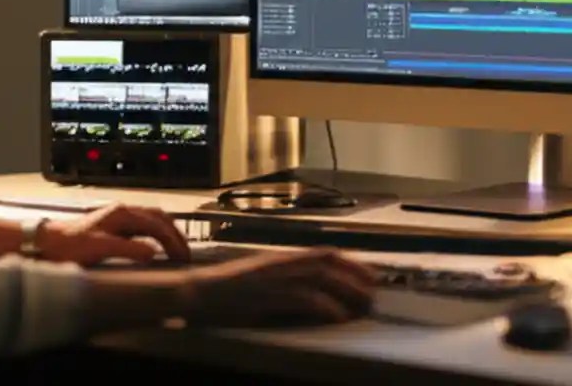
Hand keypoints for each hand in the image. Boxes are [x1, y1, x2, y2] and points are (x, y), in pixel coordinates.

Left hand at [35, 203, 189, 266]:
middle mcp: (123, 210)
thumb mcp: (100, 249)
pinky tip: (157, 247)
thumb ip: (128, 249)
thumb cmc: (70, 245)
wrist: (46, 240)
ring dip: (167, 232)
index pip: (158, 225)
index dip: (174, 241)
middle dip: (176, 234)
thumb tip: (154, 252)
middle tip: (186, 254)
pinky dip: (156, 234)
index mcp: (123, 213)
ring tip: (177, 250)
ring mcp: (118, 215)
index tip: (184, 258)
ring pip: (152, 219)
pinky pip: (143, 225)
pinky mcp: (113, 223)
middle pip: (159, 217)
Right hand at [184, 248, 376, 325]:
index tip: (372, 276)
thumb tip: (317, 296)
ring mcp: (274, 277)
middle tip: (376, 292)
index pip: (324, 254)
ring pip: (320, 276)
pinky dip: (324, 306)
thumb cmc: (227, 292)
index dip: (352, 263)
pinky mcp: (266, 293)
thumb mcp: (262, 281)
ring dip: (346, 290)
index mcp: (281, 258)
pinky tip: (337, 316)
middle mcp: (281, 262)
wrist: (196, 293)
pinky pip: (302, 297)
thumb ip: (287, 283)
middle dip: (356, 276)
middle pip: (328, 262)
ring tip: (363, 305)